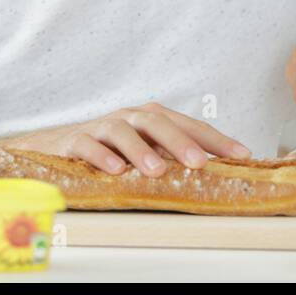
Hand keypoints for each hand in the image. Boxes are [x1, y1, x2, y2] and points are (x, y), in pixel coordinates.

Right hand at [0, 103, 252, 176]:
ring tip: (157, 171)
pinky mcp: (73, 140)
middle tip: (201, 163)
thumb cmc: (108, 151)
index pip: (188, 125)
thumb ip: (172, 159)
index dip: (216, 139)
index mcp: (151, 119)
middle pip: (158, 122)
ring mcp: (101, 126)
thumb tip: (215, 177)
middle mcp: (129, 117)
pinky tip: (114, 170)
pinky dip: (101, 156)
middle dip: (181, 141)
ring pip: (123, 130)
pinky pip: (88, 145)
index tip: (242, 155)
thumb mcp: (143, 154)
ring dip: (141, 150)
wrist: (52, 147)